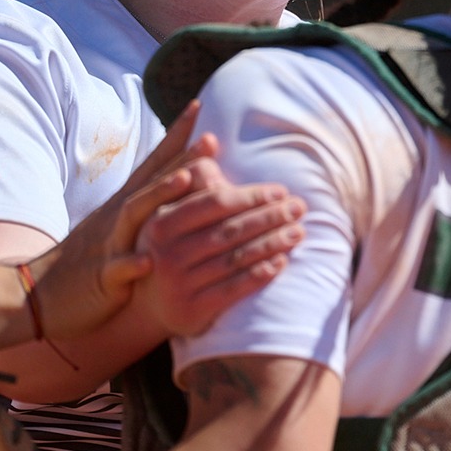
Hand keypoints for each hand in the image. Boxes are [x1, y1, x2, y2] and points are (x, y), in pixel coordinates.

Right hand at [24, 105, 238, 340]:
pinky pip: (116, 269)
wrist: (40, 294)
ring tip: (186, 180)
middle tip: (211, 139)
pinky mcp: (101, 276)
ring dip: (160, 195)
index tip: (198, 105)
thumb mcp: (118, 229)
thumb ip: (146, 206)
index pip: (153, 163)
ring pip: (134, 215)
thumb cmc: (89, 263)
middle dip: (181, 159)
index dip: (176, 135)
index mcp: (124, 205)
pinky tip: (148, 262)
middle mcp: (117, 217)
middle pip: (151, 180)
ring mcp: (108, 244)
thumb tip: (181, 181)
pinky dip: (131, 264)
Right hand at [128, 159, 304, 337]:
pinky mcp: (190, 310)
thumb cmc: (171, 246)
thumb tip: (211, 140)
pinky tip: (282, 262)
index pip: (215, 203)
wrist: (151, 303)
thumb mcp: (170, 213)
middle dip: (269, 217)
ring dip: (272, 244)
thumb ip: (193, 181)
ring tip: (298, 232)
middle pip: (229, 230)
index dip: (251, 196)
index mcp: (161, 222)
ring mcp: (177, 283)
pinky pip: (233, 289)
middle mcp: (165, 253)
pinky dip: (260, 274)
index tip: (280, 190)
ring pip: (235, 258)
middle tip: (299, 208)